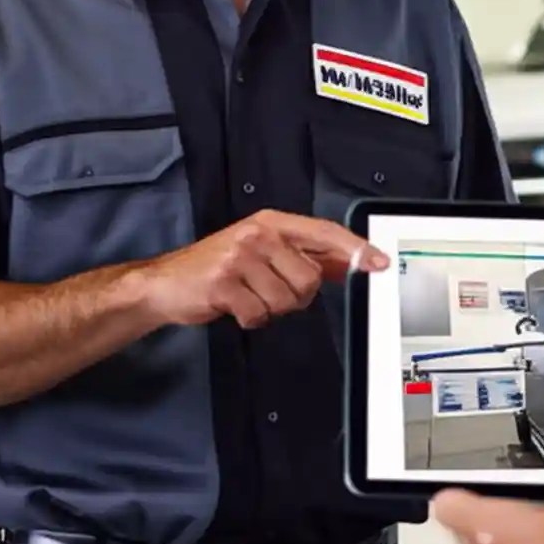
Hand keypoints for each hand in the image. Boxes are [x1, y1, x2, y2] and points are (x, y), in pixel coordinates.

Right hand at [136, 209, 387, 328]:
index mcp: (271, 223)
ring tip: (247, 296)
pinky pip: (259, 314)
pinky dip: (250, 319)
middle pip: (309, 279)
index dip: (354, 249)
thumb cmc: (217, 269)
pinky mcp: (224, 283)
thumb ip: (304, 256)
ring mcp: (240, 257)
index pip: (324, 232)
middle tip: (267, 291)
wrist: (165, 283)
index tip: (378, 262)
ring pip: (286, 300)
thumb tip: (348, 263)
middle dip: (294, 297)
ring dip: (270, 309)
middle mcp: (258, 234)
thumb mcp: (262, 253)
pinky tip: (233, 306)